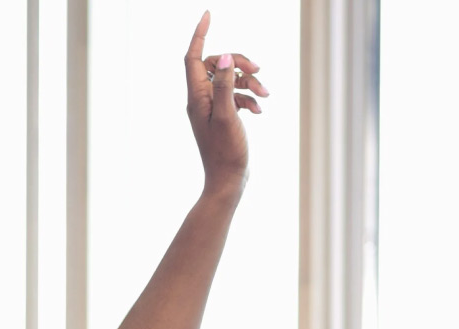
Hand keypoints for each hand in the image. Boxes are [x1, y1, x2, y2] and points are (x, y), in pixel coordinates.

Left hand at [183, 12, 267, 193]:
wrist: (227, 181)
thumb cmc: (225, 153)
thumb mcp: (226, 116)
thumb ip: (224, 86)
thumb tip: (221, 58)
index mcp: (196, 98)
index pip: (193, 57)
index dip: (200, 35)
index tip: (208, 15)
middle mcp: (200, 100)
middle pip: (215, 64)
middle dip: (237, 63)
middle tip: (257, 70)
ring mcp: (211, 108)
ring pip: (229, 79)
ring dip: (248, 82)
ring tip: (265, 94)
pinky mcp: (223, 116)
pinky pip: (235, 95)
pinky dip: (249, 97)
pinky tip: (259, 108)